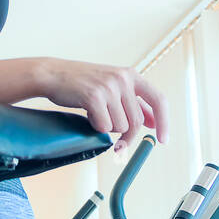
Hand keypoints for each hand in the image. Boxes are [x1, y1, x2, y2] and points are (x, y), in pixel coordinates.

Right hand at [38, 57, 167, 150]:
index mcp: (131, 75)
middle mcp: (123, 78)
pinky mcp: (94, 97)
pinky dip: (96, 126)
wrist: (54, 74)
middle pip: (137, 121)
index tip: (163, 139)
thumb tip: (153, 123)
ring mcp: (109, 87)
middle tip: (118, 144)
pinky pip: (104, 127)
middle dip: (128, 136)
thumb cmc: (83, 83)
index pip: (158, 100)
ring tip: (96, 113)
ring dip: (108, 128)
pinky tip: (88, 113)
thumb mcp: (112, 87)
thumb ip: (132, 103)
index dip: (164, 121)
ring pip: (121, 126)